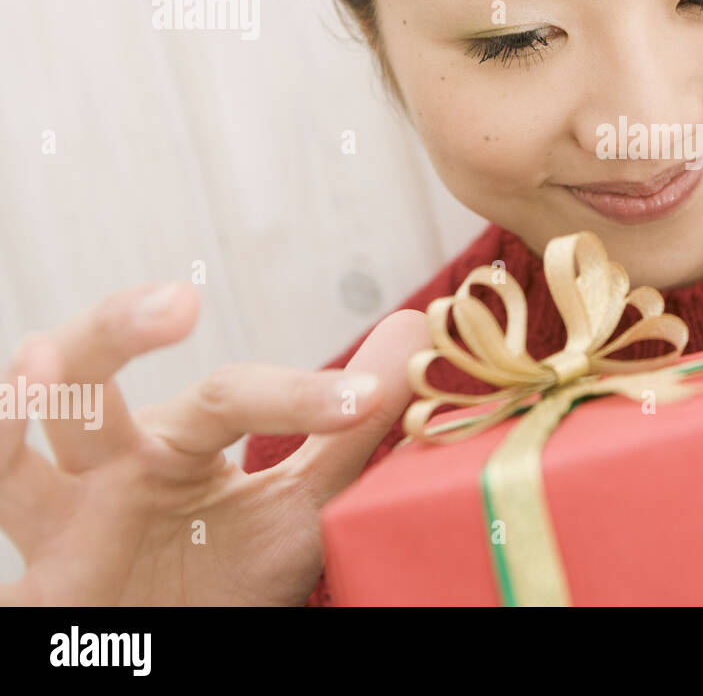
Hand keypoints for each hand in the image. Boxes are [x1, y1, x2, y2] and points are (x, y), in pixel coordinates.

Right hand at [0, 282, 425, 604]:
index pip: (229, 397)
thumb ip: (349, 426)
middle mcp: (102, 474)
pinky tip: (4, 505)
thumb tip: (414, 328)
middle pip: (87, 388)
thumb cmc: (229, 572)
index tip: (366, 400)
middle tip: (179, 302)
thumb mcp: (303, 502)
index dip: (298, 396)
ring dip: (10, 411)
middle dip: (115, 331)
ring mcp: (57, 536)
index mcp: (170, 442)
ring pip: (9, 467)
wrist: (181, 647)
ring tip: (40, 361)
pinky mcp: (36, 603)